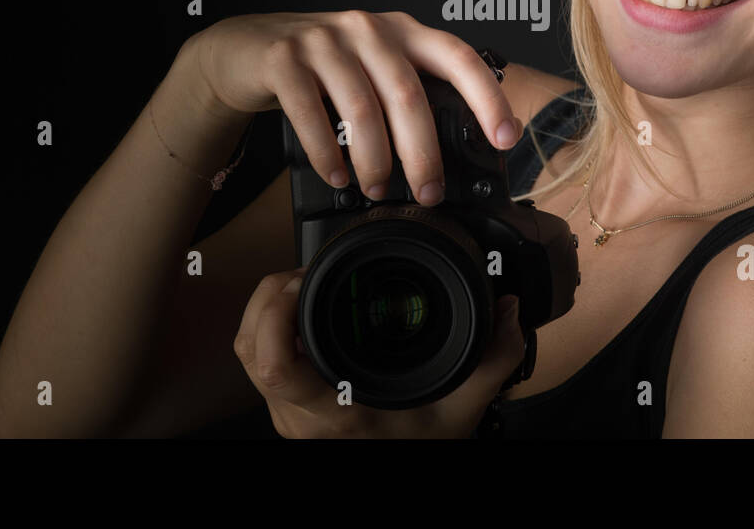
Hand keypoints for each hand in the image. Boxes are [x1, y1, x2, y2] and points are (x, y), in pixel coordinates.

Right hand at [184, 10, 522, 204]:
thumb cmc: (322, 66)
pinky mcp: (284, 59)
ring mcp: (324, 41)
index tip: (506, 139)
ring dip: (374, 160)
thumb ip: (409, 92)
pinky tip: (336, 176)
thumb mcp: (373, 67)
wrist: (245, 48)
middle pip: (408, 95)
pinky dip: (327, 154)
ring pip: (362, 110)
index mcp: (403, 31)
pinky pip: (311, 114)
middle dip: (423, 154)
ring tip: (375, 190)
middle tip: (428, 193)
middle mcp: (368, 29)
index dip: (488, 98)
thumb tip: (451, 154)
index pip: (459, 57)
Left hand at [234, 267, 525, 437]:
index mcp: (337, 416)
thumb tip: (509, 309)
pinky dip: (269, 326)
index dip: (275, 317)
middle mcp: (300, 418)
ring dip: (265, 310)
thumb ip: (492, 359)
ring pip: (245, 351)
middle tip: (305, 273)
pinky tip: (300, 309)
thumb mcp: (463, 408)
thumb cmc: (423, 447)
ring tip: (301, 284)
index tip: (302, 282)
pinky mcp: (286, 408)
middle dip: (268, 298)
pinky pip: (257, 359)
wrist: (401, 481)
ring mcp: (287, 415)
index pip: (274, 368)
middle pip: (249, 349)